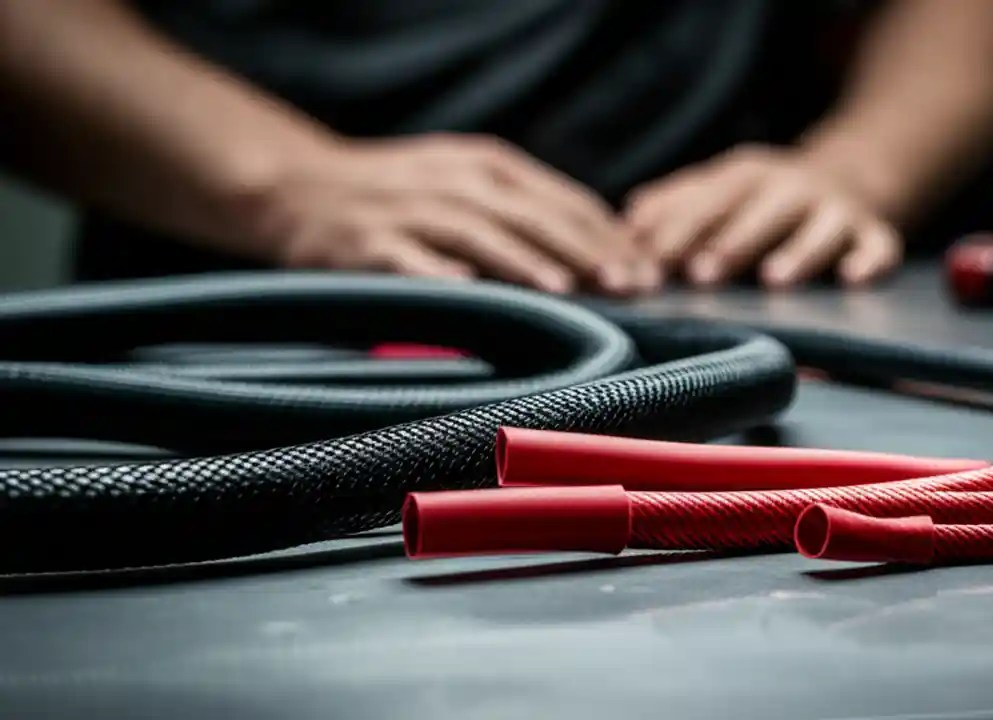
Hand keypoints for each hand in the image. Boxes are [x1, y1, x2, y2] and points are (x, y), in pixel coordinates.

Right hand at [255, 134, 640, 293]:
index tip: (650, 269)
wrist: (297, 187)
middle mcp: (452, 182)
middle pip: (530, 214)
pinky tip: (470, 294)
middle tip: (630, 284)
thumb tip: (600, 255)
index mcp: (484, 165)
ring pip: (477, 234)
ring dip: (523, 262)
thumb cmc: (400, 194)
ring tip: (566, 290)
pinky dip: (439, 275)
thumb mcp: (464, 184)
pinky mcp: (365, 245)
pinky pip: (408, 261)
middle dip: (584, 251)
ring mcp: (408, 212)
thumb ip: (524, 212)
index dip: (608, 235)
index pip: (561, 199)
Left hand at [626, 145, 902, 288]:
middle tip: (701, 274)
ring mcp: (837, 209)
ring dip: (798, 252)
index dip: (680, 230)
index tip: (651, 262)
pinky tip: (852, 280)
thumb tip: (625, 225)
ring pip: (820, 227)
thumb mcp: (718, 191)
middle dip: (732, 240)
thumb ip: (673, 206)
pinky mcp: (875, 232)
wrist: (847, 179)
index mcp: (747, 175)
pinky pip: (878, 246)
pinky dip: (869, 260)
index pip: (710, 200)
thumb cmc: (759, 199)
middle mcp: (794, 186)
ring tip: (772, 281)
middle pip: (762, 210)